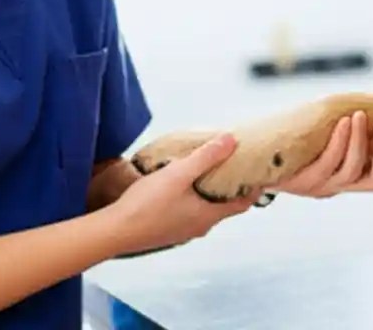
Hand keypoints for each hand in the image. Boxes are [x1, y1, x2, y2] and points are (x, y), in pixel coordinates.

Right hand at [107, 134, 258, 255]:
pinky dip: (194, 199)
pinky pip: (189, 214)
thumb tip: (231, 140)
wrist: (114, 232)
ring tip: (207, 170)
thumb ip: (206, 157)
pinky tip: (181, 186)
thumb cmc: (147, 204)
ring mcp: (183, 232)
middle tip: (232, 164)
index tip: (257, 171)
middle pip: (226, 206)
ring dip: (211, 192)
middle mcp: (200, 227)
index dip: (253, 188)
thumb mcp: (179, 174)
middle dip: (231, 187)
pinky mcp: (168, 231)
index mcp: (209, 215)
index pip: (243, 203)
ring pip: (206, 210)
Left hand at [272, 111, 372, 198]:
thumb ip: (346, 130)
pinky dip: (340, 141)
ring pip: (352, 170)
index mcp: (347, 180)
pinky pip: (328, 163)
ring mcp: (321, 186)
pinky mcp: (303, 181)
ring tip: (358, 116)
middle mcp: (338, 186)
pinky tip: (342, 122)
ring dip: (359, 140)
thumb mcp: (322, 136)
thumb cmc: (291, 141)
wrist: (252, 158)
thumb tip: (369, 108)